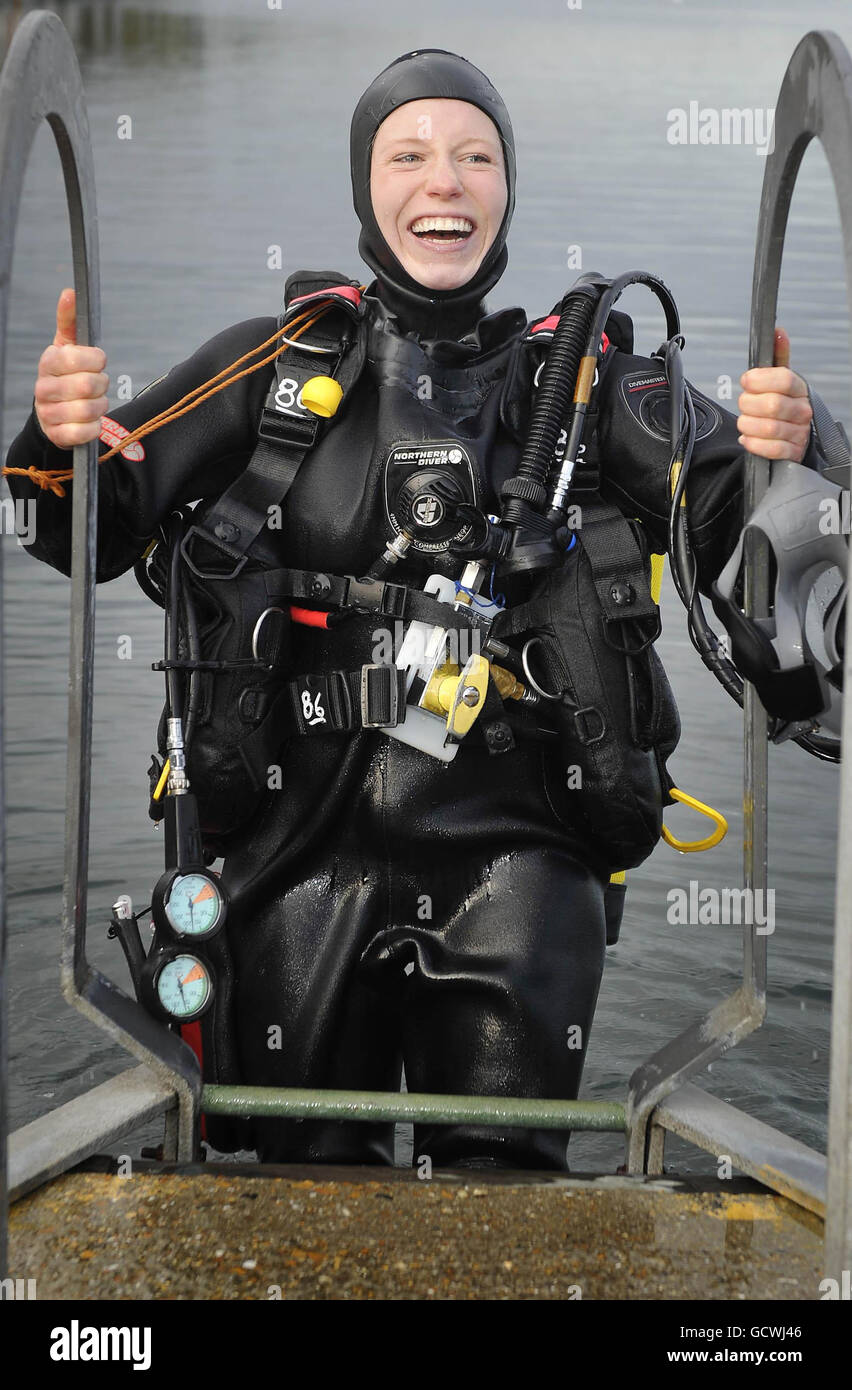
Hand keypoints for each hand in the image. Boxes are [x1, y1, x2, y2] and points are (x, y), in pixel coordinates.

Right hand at [34, 288, 108, 448]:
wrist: (53, 413)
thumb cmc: (66, 375)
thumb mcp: (67, 346)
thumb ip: (70, 321)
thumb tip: (70, 292)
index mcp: (48, 362)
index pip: (78, 358)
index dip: (96, 360)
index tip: (98, 362)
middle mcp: (43, 387)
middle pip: (88, 386)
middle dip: (102, 385)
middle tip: (99, 384)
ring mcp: (48, 413)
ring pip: (89, 410)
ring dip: (100, 406)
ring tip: (95, 402)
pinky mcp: (58, 435)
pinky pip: (86, 432)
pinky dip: (95, 427)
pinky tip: (91, 420)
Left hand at [737, 326, 811, 461]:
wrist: (793, 435)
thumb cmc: (783, 403)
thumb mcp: (779, 379)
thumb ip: (777, 357)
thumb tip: (778, 333)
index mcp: (799, 388)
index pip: (784, 379)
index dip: (760, 379)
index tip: (747, 381)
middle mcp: (802, 410)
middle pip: (772, 405)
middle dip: (749, 405)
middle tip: (744, 404)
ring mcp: (799, 432)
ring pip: (768, 428)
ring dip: (748, 425)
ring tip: (745, 422)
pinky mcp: (792, 452)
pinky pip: (771, 449)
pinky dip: (754, 444)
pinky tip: (748, 438)